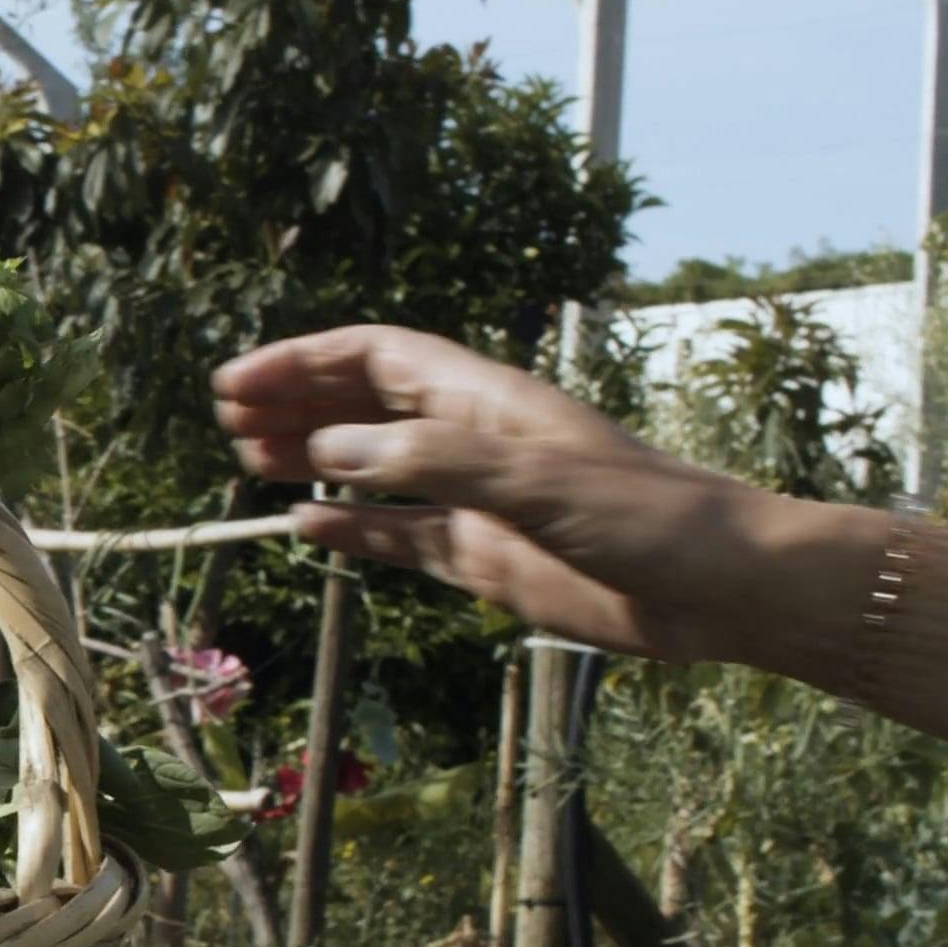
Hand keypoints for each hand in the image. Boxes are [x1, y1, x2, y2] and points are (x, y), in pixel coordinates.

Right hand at [214, 326, 813, 666]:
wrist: (721, 587)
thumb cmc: (646, 517)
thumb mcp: (532, 481)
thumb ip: (427, 462)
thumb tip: (325, 453)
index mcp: (486, 401)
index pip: (376, 358)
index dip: (303, 362)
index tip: (236, 382)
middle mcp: (473, 440)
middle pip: (365, 404)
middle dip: (296, 401)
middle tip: (226, 417)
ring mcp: (477, 499)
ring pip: (372, 468)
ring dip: (311, 459)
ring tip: (247, 460)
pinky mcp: (486, 556)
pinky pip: (399, 536)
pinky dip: (350, 531)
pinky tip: (304, 530)